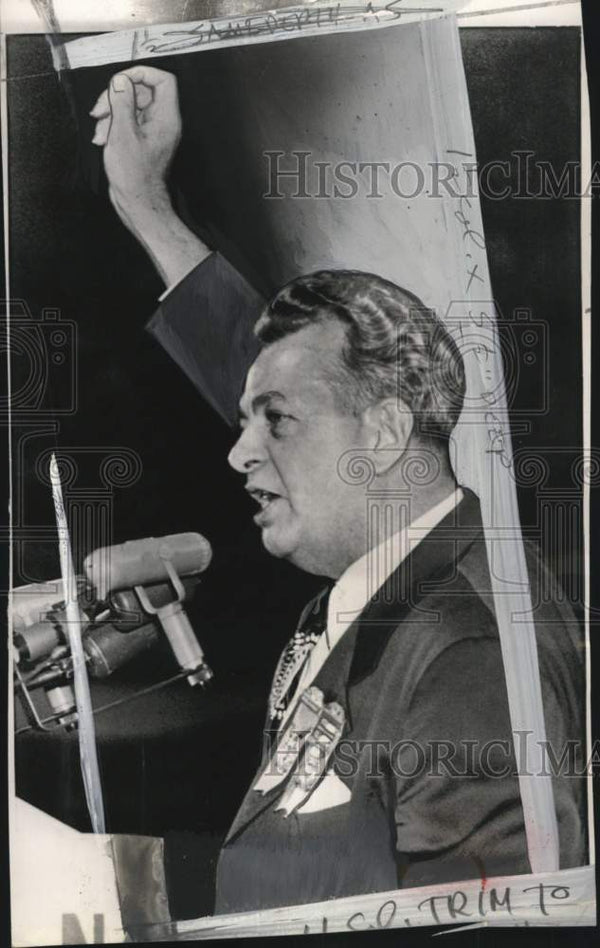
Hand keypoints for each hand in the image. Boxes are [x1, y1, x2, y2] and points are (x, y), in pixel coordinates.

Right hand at [90, 66, 180, 227]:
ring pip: (131, 107)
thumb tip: (120, 81)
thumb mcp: (123, 133)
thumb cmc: (134, 176)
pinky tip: (102, 139)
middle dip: (116, 97)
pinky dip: (113, 126)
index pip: (162, 80)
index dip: (141, 74)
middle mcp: (162, 122)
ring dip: (111, 114)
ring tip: (100, 132)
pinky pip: (128, 122)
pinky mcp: (142, 140)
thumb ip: (122, 102)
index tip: (120, 80)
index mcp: (165, 118)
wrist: (137, 202)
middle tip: (100, 110)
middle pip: (141, 92)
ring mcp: (152, 132)